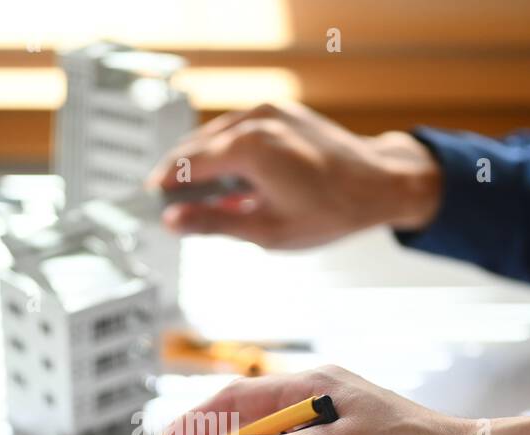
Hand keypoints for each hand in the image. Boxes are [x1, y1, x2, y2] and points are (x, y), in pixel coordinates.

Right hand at [147, 103, 442, 248]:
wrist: (378, 184)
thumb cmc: (330, 211)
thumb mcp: (265, 229)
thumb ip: (213, 223)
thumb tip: (172, 221)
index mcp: (248, 148)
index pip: (185, 164)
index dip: (164, 187)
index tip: (150, 205)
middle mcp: (255, 120)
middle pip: (195, 147)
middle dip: (180, 175)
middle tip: (171, 206)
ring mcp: (268, 111)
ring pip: (214, 136)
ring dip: (202, 164)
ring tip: (202, 199)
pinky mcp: (279, 111)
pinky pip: (238, 129)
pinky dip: (226, 152)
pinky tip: (231, 182)